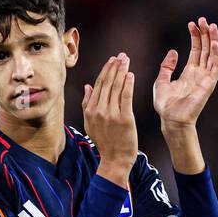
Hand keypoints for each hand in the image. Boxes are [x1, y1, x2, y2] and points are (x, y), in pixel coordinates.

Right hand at [82, 53, 136, 186]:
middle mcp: (99, 110)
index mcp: (90, 110)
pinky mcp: (125, 119)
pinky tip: (131, 75)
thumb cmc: (105, 142)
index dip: (105, 71)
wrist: (115, 159)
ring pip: (116, 88)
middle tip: (121, 56)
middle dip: (114, 67)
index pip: (97, 85)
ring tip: (126, 61)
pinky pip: (126, 97)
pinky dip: (128, 85)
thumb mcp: (90, 123)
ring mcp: (111, 114)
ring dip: (121, 72)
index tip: (111, 60)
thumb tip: (87, 86)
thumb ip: (87, 104)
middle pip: (107, 83)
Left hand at [153, 17, 217, 131]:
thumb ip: (167, 66)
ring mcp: (205, 79)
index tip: (191, 23)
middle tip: (203, 19)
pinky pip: (216, 67)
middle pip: (206, 50)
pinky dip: (217, 55)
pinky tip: (214, 43)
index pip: (197, 51)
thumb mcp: (162, 80)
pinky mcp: (209, 84)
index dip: (195, 36)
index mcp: (189, 73)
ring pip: (214, 56)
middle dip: (206, 34)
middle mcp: (200, 74)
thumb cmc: (166, 104)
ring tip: (211, 26)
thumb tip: (174, 51)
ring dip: (214, 40)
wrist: (171, 119)